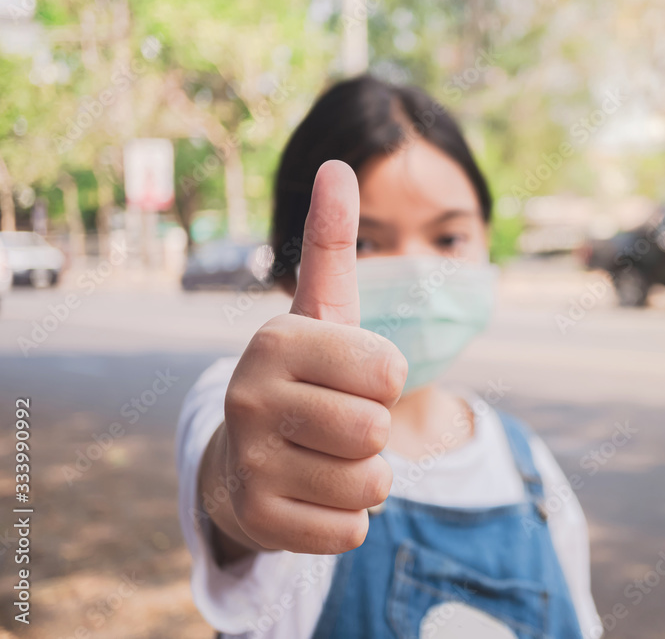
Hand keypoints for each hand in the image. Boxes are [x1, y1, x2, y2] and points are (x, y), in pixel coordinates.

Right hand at [200, 160, 406, 558]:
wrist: (242, 460)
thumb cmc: (303, 378)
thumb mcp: (320, 312)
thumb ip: (332, 244)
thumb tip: (337, 166)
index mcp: (275, 340)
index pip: (389, 372)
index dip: (384, 381)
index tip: (349, 377)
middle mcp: (248, 396)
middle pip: (376, 431)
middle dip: (374, 432)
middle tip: (336, 423)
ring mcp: (247, 461)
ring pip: (369, 485)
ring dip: (363, 477)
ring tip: (323, 457)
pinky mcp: (256, 519)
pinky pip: (350, 531)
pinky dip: (346, 518)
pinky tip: (310, 494)